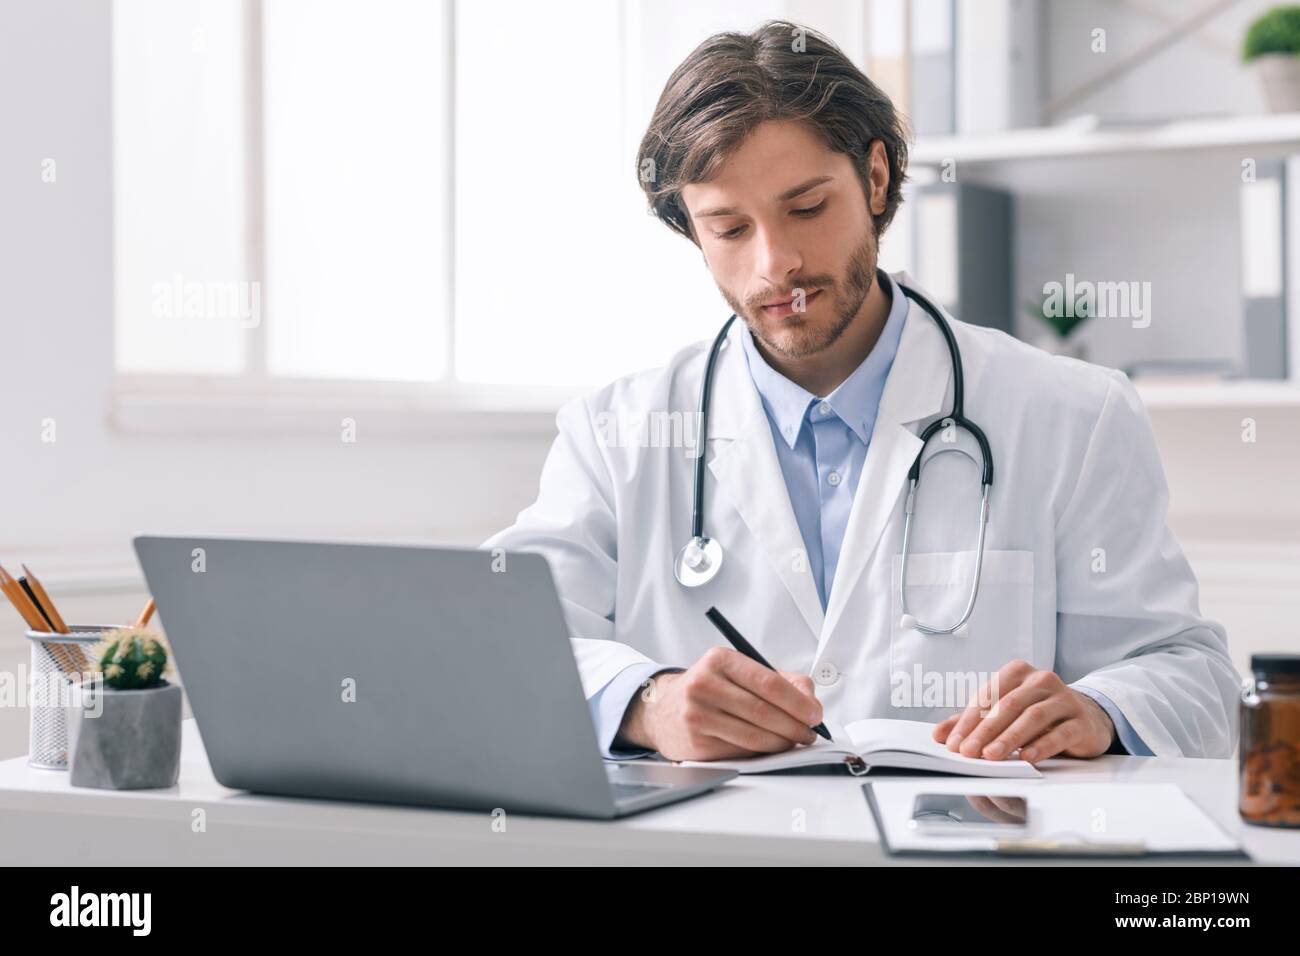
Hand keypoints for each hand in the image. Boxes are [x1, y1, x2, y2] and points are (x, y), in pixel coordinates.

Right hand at [616, 647, 822, 761]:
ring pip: (754, 736)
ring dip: (782, 743)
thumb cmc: (709, 690)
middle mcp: (704, 684)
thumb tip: (810, 701)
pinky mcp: (697, 742)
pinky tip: (770, 748)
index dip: (798, 702)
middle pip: (764, 712)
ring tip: (793, 741)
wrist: (664, 710)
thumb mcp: (738, 672)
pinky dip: (762, 753)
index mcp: (720, 660)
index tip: (814, 714)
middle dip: (795, 726)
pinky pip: (741, 752)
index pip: (768, 682)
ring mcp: (698, 715)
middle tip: (809, 732)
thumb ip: (780, 680)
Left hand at [931, 659, 1115, 763]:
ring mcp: (1064, 699)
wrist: (1085, 716)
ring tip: (992, 755)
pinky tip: (1027, 757)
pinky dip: (1041, 745)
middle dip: (985, 731)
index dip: (968, 720)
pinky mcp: (1080, 721)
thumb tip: (939, 735)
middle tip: (969, 752)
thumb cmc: (1037, 712)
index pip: (988, 696)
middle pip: (1008, 705)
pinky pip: (1060, 733)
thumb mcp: (1004, 711)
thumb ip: (972, 721)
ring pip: (1033, 717)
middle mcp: (1041, 680)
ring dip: (1010, 738)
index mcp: (1017, 672)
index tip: (954, 743)